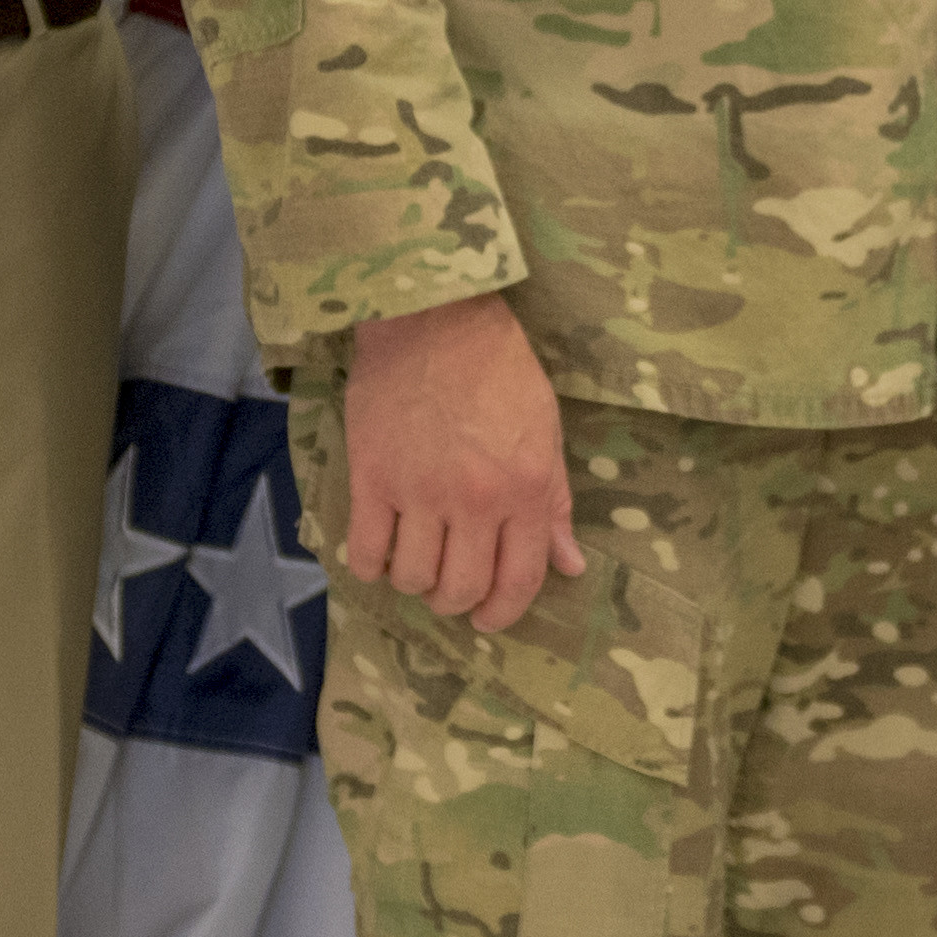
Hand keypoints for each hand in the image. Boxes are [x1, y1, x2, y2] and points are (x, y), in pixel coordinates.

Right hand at [338, 292, 580, 629]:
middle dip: (456, 602)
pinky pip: (366, 550)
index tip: (488, 618)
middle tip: (449, 591)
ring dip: (414, 583)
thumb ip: (556, 503)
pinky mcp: (371, 477)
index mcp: (526, 490)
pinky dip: (371, 565)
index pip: (519, 579)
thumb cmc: (498, 370)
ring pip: (413, 577)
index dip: (503, 612)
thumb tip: (569, 565)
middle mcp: (476, 500)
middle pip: (461, 587)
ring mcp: (420, 491)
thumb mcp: (545, 431)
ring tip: (415, 565)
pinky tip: (378, 554)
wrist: (433, 318)